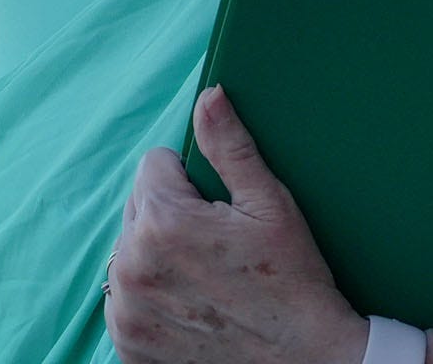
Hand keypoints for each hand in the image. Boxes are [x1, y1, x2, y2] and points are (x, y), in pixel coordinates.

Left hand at [105, 87, 365, 363]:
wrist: (308, 363)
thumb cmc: (294, 283)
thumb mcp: (270, 205)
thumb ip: (229, 145)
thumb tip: (208, 95)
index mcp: (163, 220)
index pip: (155, 166)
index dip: (192, 184)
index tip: (220, 214)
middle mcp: (131, 264)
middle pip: (140, 207)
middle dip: (172, 217)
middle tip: (218, 250)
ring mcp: (126, 310)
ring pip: (130, 251)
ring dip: (156, 257)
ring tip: (206, 279)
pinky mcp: (128, 345)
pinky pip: (125, 299)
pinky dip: (150, 299)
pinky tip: (190, 308)